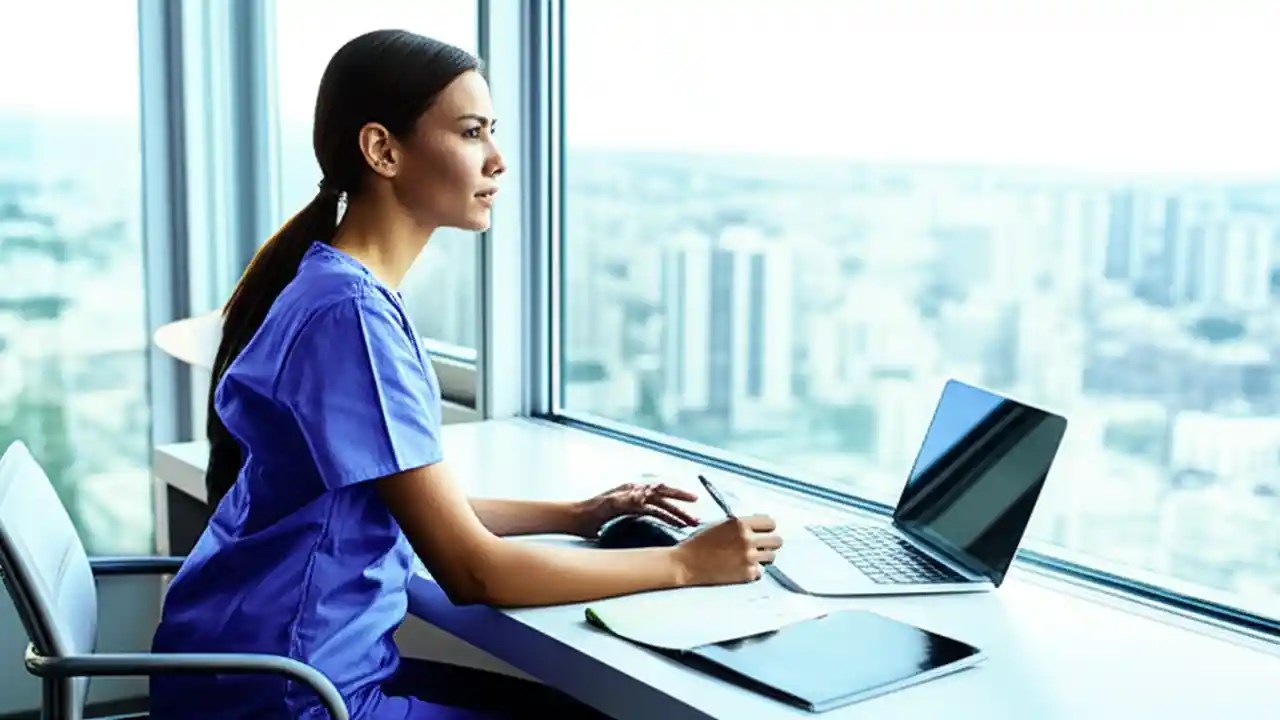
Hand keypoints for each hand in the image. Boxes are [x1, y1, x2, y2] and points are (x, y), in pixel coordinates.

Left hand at [575, 479, 700, 537]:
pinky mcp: (630, 513)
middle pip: (664, 500)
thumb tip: (645, 495)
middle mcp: (636, 494)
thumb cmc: (590, 510)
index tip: (694, 500)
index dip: (678, 495)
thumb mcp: (608, 504)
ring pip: (660, 509)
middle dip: (681, 509)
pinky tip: (672, 527)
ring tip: (689, 526)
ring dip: (674, 517)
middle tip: (696, 520)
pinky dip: (663, 520)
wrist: (575, 518)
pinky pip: (652, 515)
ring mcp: (633, 503)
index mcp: (634, 490)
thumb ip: (627, 499)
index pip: (661, 490)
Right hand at [673, 515, 781, 585]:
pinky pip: (760, 572)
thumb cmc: (699, 543)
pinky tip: (739, 569)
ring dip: (762, 558)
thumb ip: (740, 526)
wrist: (686, 564)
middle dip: (769, 543)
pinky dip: (752, 572)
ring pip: (772, 557)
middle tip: (759, 547)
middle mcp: (747, 539)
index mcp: (740, 524)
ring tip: (748, 559)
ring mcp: (748, 558)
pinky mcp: (746, 574)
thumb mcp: (720, 526)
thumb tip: (759, 529)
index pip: (770, 522)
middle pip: (777, 540)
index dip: (767, 528)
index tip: (762, 532)